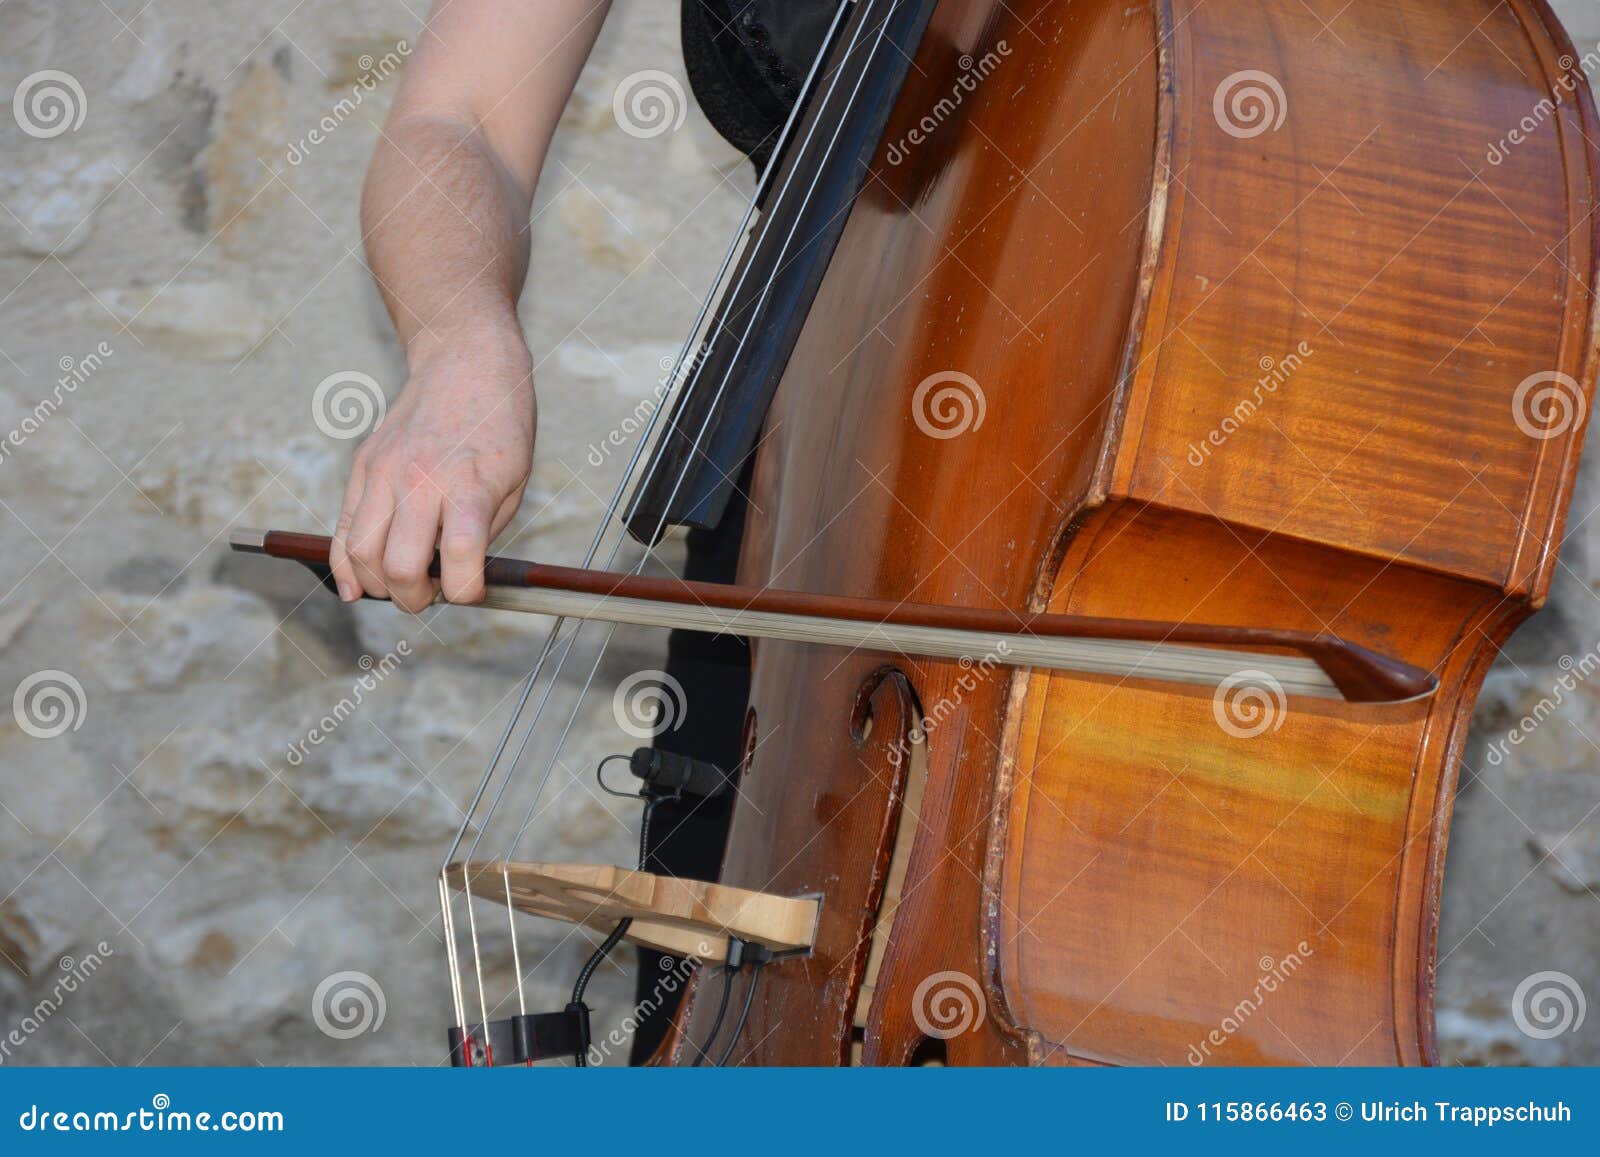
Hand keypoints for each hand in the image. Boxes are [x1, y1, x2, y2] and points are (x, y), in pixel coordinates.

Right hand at [330, 324, 533, 612]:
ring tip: (402, 585)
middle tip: (430, 596)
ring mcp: (384, 472)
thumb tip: (454, 577)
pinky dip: (343, 566)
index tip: (471, 591)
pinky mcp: (362, 467)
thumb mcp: (514, 481)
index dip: (466, 592)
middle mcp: (420, 480)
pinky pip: (342, 529)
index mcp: (469, 485)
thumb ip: (484, 532)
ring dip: (380, 585)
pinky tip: (355, 588)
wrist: (465, 361)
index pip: (459, 559)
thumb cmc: (499, 424)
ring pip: (360, 553)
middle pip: (399, 566)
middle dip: (415, 598)